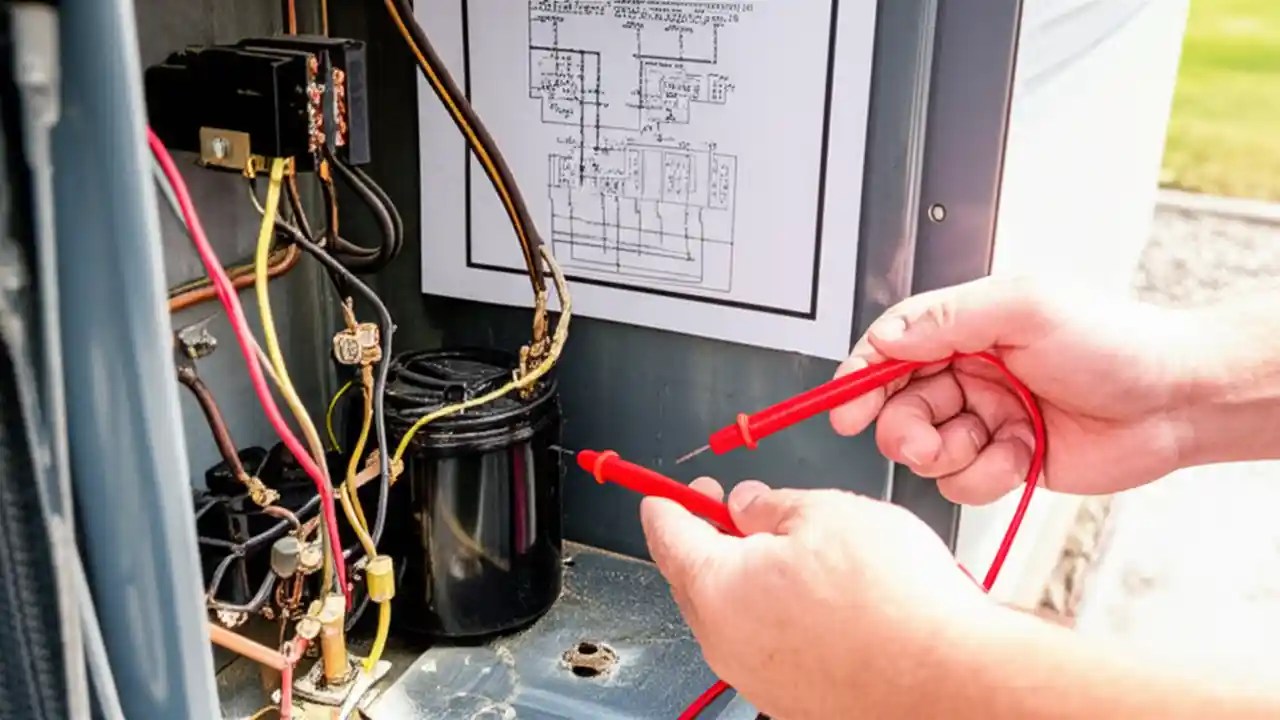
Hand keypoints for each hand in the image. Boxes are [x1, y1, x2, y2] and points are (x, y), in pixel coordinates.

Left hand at [642, 479, 992, 719]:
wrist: (951, 679)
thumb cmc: (895, 602)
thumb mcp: (828, 512)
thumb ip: (771, 505)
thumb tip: (747, 507)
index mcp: (718, 588)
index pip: (668, 537)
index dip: (667, 505)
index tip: (664, 496)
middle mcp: (727, 643)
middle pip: (696, 580)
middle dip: (710, 540)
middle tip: (730, 512)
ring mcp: (759, 678)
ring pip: (734, 616)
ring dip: (750, 580)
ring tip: (797, 552)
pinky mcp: (795, 699)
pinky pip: (769, 646)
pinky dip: (780, 617)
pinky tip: (821, 599)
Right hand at [832, 275, 1194, 501]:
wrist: (1176, 403)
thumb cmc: (1115, 343)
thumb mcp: (1025, 309)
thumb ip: (946, 319)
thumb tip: (885, 336)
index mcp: (967, 330)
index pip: (891, 349)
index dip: (860, 377)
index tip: (843, 405)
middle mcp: (969, 374)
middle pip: (897, 407)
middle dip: (902, 428)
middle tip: (921, 439)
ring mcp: (985, 420)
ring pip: (927, 451)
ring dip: (953, 454)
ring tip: (993, 441)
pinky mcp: (1004, 462)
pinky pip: (962, 483)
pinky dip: (986, 475)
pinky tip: (1020, 457)